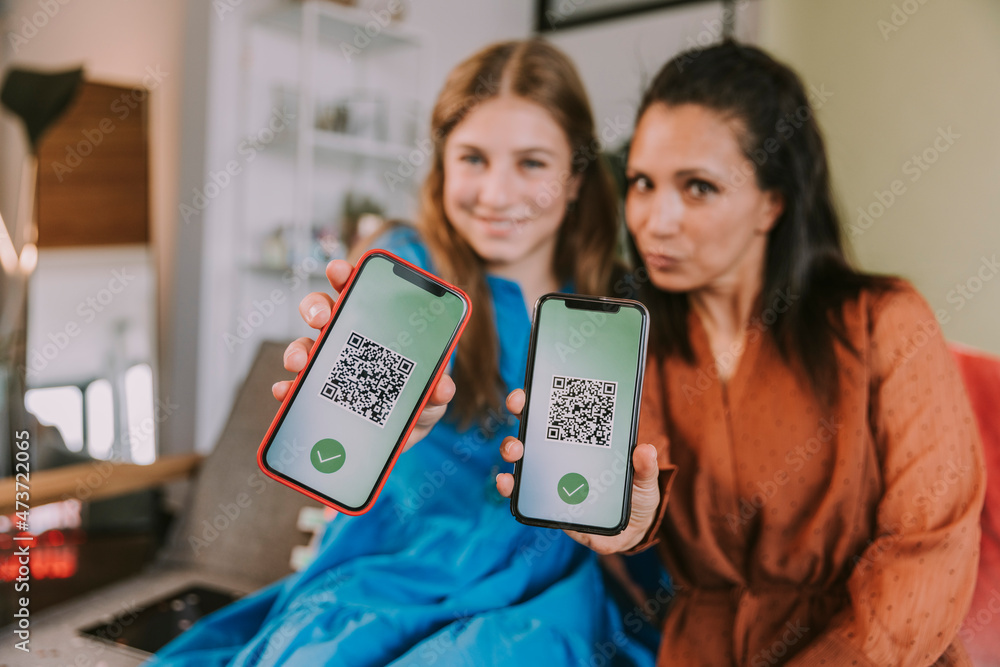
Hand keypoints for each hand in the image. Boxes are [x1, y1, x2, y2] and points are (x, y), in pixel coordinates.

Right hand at [272, 259, 455, 451]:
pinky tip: (286, 391)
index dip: (346, 276)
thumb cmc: (417, 406)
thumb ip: (437, 391)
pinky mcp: (314, 394)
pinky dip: (287, 387)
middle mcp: (348, 341)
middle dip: (317, 308)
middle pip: (324, 312)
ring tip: (301, 361)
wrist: (400, 439)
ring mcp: (328, 366)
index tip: (339, 271)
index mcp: (378, 328)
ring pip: (303, 345)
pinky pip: (294, 385)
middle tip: (322, 318)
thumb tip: (443, 387)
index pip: (359, 292)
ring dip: (298, 349)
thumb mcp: (432, 398)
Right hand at [494, 389, 660, 553]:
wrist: (629, 530)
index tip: (535, 384)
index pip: (563, 409)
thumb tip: (645, 450)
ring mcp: (550, 475)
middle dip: (521, 409)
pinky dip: (509, 485)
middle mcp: (563, 452)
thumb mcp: (645, 480)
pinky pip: (521, 491)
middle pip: (536, 425)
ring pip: (523, 455)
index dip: (545, 393)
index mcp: (586, 439)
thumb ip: (645, 468)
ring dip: (512, 448)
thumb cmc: (635, 496)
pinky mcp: (544, 501)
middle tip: (519, 404)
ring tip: (514, 450)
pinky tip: (506, 481)